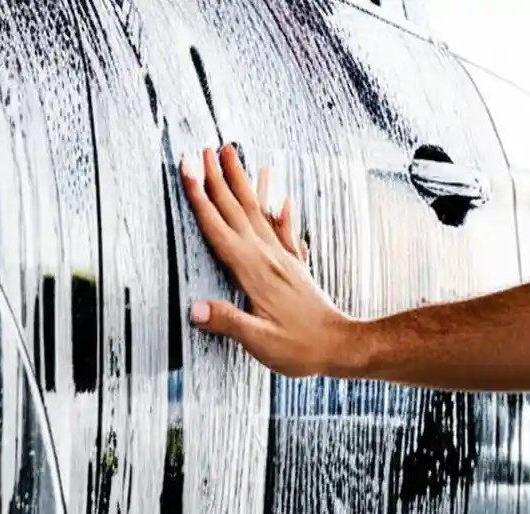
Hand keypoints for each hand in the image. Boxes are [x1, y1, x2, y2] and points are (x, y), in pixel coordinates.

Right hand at [181, 146, 355, 377]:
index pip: (219, 229)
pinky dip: (280, 211)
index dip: (200, 199)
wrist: (342, 346)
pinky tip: (282, 198)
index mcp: (254, 272)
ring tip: (235, 157)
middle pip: (237, 210)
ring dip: (244, 183)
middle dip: (218, 178)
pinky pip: (285, 230)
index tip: (188, 170)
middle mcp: (268, 258)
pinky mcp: (295, 267)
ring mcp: (283, 259)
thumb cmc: (301, 348)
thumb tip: (195, 309)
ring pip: (259, 212)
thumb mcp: (260, 342)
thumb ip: (228, 322)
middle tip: (204, 149)